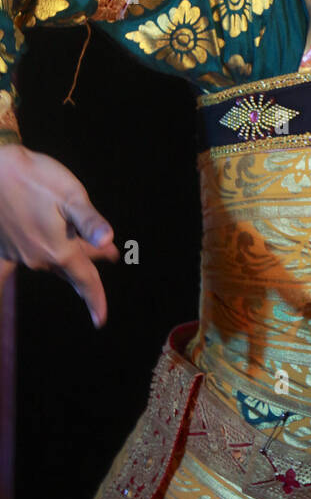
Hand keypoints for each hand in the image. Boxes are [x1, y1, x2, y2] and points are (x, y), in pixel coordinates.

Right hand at [0, 144, 119, 326]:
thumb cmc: (36, 179)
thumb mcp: (71, 195)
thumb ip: (90, 221)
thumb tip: (110, 240)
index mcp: (59, 249)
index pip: (84, 280)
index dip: (96, 299)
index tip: (100, 320)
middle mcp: (38, 258)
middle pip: (71, 266)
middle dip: (91, 262)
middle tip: (112, 254)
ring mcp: (18, 254)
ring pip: (51, 260)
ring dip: (69, 255)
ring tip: (85, 247)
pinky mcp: (3, 246)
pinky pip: (16, 264)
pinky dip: (28, 264)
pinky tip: (30, 256)